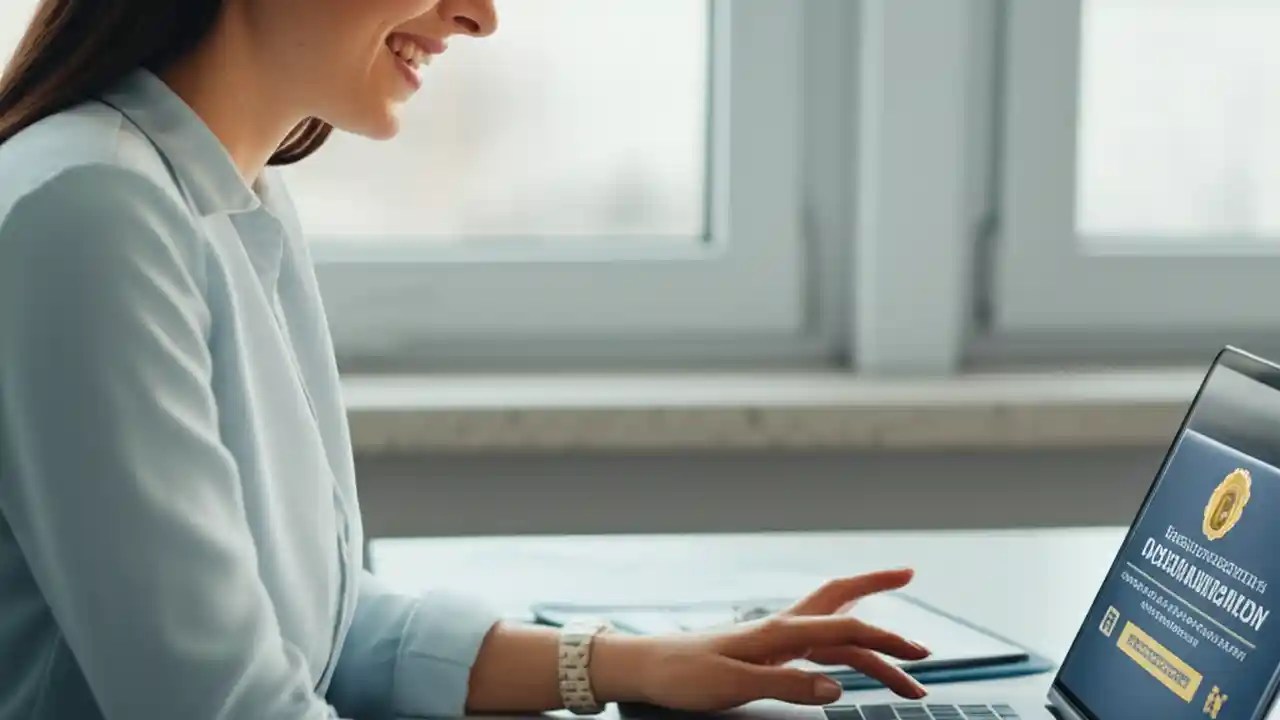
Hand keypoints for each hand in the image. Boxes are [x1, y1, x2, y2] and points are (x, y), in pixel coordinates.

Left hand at [591, 569, 929, 711]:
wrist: (645, 667)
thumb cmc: (683, 674)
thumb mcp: (734, 685)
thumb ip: (787, 686)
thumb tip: (836, 689)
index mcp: (777, 633)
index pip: (845, 630)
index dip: (885, 638)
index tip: (917, 650)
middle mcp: (781, 629)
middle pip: (842, 605)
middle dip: (879, 594)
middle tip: (912, 593)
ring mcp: (775, 640)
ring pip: (836, 635)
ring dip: (872, 652)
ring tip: (908, 681)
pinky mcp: (766, 654)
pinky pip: (817, 648)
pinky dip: (845, 654)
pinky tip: (855, 667)